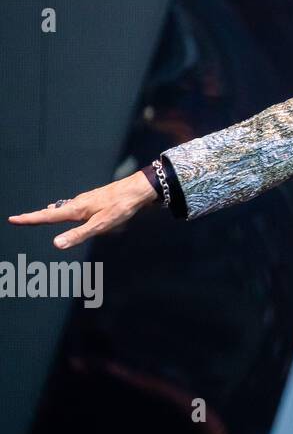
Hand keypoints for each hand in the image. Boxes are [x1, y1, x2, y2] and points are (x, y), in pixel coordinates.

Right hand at [8, 170, 158, 249]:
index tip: (13, 219)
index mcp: (76, 210)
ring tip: (42, 215)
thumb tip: (56, 244)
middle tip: (21, 219)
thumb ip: (79, 234)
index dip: (29, 219)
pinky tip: (70, 209)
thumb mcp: (101, 224)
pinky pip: (75, 205)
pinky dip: (66, 209)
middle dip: (36, 216)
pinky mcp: (95, 199)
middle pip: (52, 211)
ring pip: (64, 207)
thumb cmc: (121, 207)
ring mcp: (87, 199)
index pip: (47, 216)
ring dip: (51, 212)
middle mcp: (78, 202)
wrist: (138, 189)